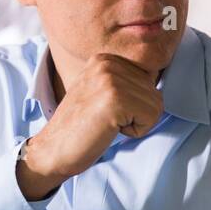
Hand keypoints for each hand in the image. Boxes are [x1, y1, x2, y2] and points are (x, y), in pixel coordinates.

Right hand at [16, 53, 163, 200]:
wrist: (52, 149)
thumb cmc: (79, 128)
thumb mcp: (99, 92)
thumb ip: (124, 81)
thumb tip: (158, 79)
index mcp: (103, 59)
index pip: (149, 79)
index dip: (134, 103)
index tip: (106, 110)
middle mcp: (106, 63)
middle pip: (155, 91)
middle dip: (137, 113)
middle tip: (106, 120)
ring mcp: (110, 79)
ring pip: (155, 105)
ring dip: (136, 123)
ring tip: (107, 124)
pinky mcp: (115, 99)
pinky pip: (151, 117)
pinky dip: (135, 131)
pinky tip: (109, 129)